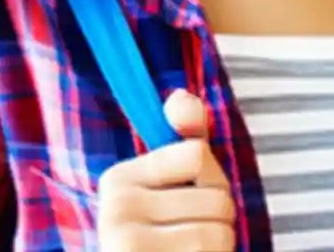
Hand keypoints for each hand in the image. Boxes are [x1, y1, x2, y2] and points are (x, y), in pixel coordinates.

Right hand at [96, 90, 235, 250]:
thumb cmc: (162, 236)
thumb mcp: (172, 187)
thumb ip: (185, 141)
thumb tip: (181, 97)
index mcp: (117, 180)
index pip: (197, 153)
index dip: (210, 179)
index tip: (185, 199)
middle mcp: (113, 212)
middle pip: (217, 198)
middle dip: (220, 219)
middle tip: (190, 237)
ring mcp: (126, 247)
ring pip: (219, 233)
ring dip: (218, 246)